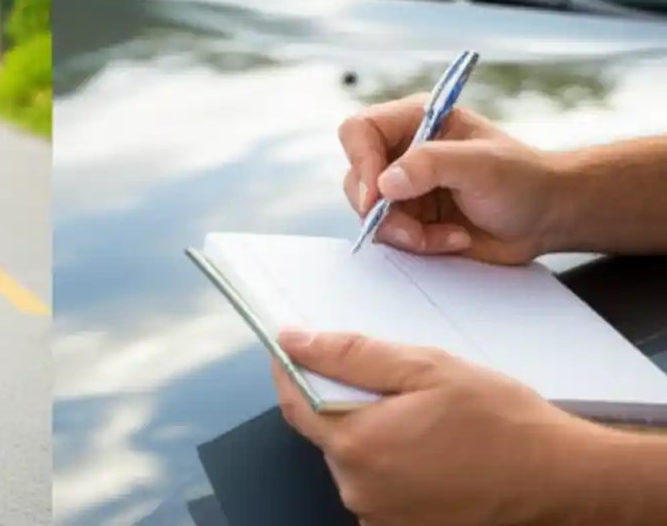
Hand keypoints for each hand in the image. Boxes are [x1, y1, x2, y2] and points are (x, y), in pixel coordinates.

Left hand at [271, 330, 620, 525]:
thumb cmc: (503, 424)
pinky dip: (394, 461)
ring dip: (374, 432)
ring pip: (355, 458)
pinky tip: (432, 447)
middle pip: (326, 430)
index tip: (293, 348)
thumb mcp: (427, 369)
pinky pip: (379, 484)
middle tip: (393, 382)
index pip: (294, 402)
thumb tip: (294, 342)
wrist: (561, 480)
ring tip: (425, 418)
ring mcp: (379, 514)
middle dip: (346, 400)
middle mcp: (358, 487)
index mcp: (358, 443)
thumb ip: (352, 354)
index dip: (290, 370)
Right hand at [339, 95, 560, 263]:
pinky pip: (389, 236)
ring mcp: (404, 188)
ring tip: (446, 236)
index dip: (361, 162)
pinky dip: (417, 245)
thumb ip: (431, 165)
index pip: (360, 131)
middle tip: (413, 230)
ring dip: (404, 233)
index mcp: (416, 121)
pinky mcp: (410, 219)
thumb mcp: (482, 165)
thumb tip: (384, 183)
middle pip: (357, 178)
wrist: (547, 219)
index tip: (377, 196)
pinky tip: (452, 240)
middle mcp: (402, 152)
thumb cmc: (524, 179)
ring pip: (370, 213)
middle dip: (383, 211)